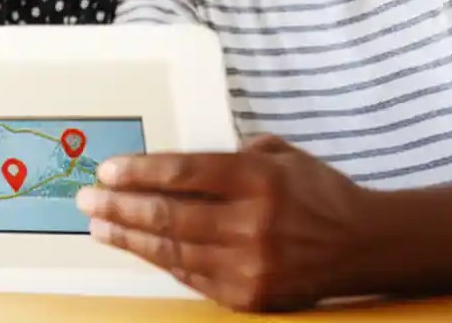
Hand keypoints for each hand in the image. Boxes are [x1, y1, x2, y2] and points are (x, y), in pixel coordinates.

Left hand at [76, 136, 369, 311]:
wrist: (363, 245)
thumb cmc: (316, 192)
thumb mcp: (279, 155)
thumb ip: (229, 154)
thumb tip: (173, 164)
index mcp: (259, 179)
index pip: (184, 173)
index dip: (140, 171)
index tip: (108, 170)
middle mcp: (253, 223)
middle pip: (169, 214)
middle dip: (120, 206)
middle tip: (88, 199)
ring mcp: (250, 265)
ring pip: (172, 250)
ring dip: (129, 236)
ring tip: (99, 225)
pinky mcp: (248, 295)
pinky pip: (191, 276)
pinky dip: (161, 260)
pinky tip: (137, 246)